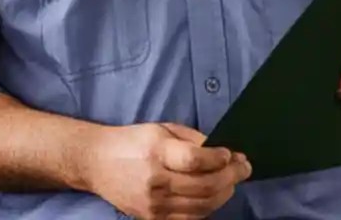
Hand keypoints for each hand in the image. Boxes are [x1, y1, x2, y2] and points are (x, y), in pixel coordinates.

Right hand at [84, 122, 250, 219]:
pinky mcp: (152, 219)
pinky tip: (214, 196)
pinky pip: (190, 218)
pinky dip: (208, 208)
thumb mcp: (161, 129)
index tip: (231, 154)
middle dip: (231, 177)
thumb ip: (192, 139)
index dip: (219, 159)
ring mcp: (154, 205)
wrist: (97, 163)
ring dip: (224, 194)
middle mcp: (155, 180)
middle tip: (244, 168)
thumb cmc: (131, 141)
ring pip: (202, 206)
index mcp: (156, 152)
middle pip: (204, 186)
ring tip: (232, 181)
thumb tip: (222, 153)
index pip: (195, 160)